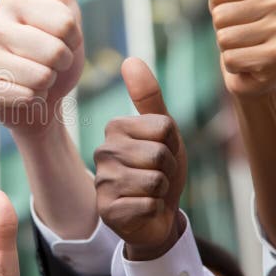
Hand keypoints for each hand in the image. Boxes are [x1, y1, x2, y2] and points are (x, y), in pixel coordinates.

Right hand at [0, 0, 82, 134]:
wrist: (38, 100)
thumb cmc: (53, 56)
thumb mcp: (64, 16)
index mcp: (11, 0)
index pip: (65, 22)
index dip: (73, 40)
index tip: (62, 42)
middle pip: (54, 50)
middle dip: (61, 64)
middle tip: (49, 65)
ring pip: (41, 75)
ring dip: (47, 84)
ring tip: (36, 80)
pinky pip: (26, 95)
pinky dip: (33, 100)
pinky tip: (23, 95)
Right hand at [94, 58, 186, 260]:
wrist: (155, 215)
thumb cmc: (160, 170)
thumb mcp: (164, 132)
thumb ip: (149, 97)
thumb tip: (130, 60)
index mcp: (115, 128)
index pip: (163, 127)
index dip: (173, 144)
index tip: (163, 154)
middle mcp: (103, 151)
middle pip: (159, 154)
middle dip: (169, 169)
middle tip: (158, 176)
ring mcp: (102, 180)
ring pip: (154, 180)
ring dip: (162, 191)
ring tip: (150, 192)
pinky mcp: (106, 209)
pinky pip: (147, 204)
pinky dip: (153, 209)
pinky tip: (142, 209)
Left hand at [209, 0, 275, 98]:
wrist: (252, 69)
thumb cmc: (239, 24)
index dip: (216, 7)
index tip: (233, 14)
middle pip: (220, 16)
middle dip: (220, 30)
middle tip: (237, 34)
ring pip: (225, 38)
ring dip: (227, 49)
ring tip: (242, 48)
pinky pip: (232, 59)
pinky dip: (233, 66)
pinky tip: (248, 64)